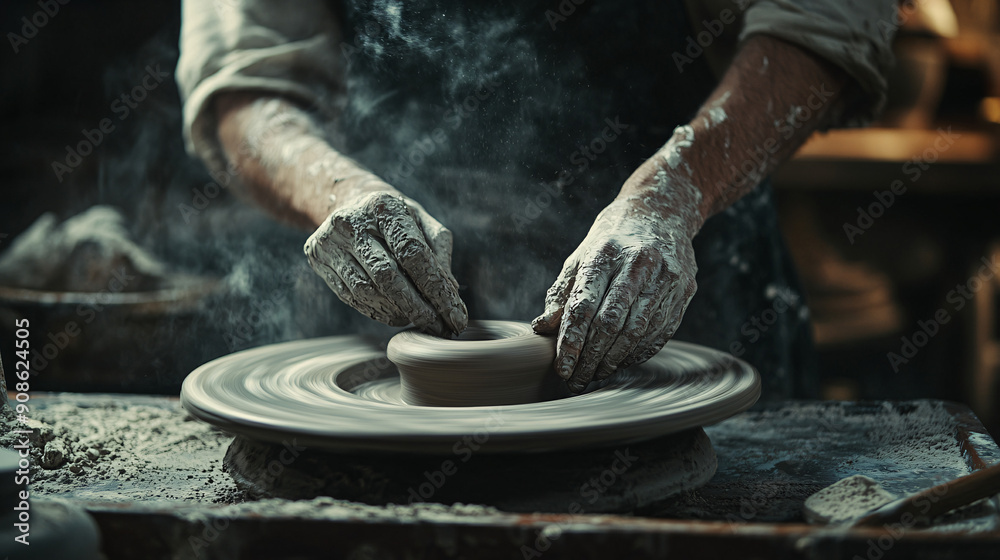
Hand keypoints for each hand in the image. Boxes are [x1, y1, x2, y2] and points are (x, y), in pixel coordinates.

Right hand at [304, 187, 467, 335]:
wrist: (348, 202)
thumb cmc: (395, 217)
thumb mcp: (422, 222)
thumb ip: (439, 251)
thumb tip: (450, 291)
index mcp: (384, 206)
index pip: (414, 254)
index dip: (437, 289)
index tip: (456, 316)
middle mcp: (351, 222)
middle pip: (388, 276)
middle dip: (418, 309)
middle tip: (440, 328)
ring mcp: (330, 241)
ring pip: (367, 291)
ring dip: (398, 313)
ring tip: (420, 321)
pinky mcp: (318, 258)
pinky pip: (351, 297)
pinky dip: (378, 312)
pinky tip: (397, 316)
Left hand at [532, 169, 702, 392]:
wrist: (663, 211)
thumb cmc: (612, 239)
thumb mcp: (582, 256)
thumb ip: (562, 292)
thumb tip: (542, 329)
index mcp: (605, 253)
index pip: (584, 305)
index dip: (571, 341)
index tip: (561, 368)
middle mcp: (638, 264)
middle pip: (610, 323)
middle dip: (591, 359)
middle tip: (576, 381)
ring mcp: (666, 277)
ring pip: (637, 332)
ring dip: (614, 361)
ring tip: (595, 375)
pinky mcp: (684, 290)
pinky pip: (659, 332)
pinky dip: (638, 353)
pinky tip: (622, 362)